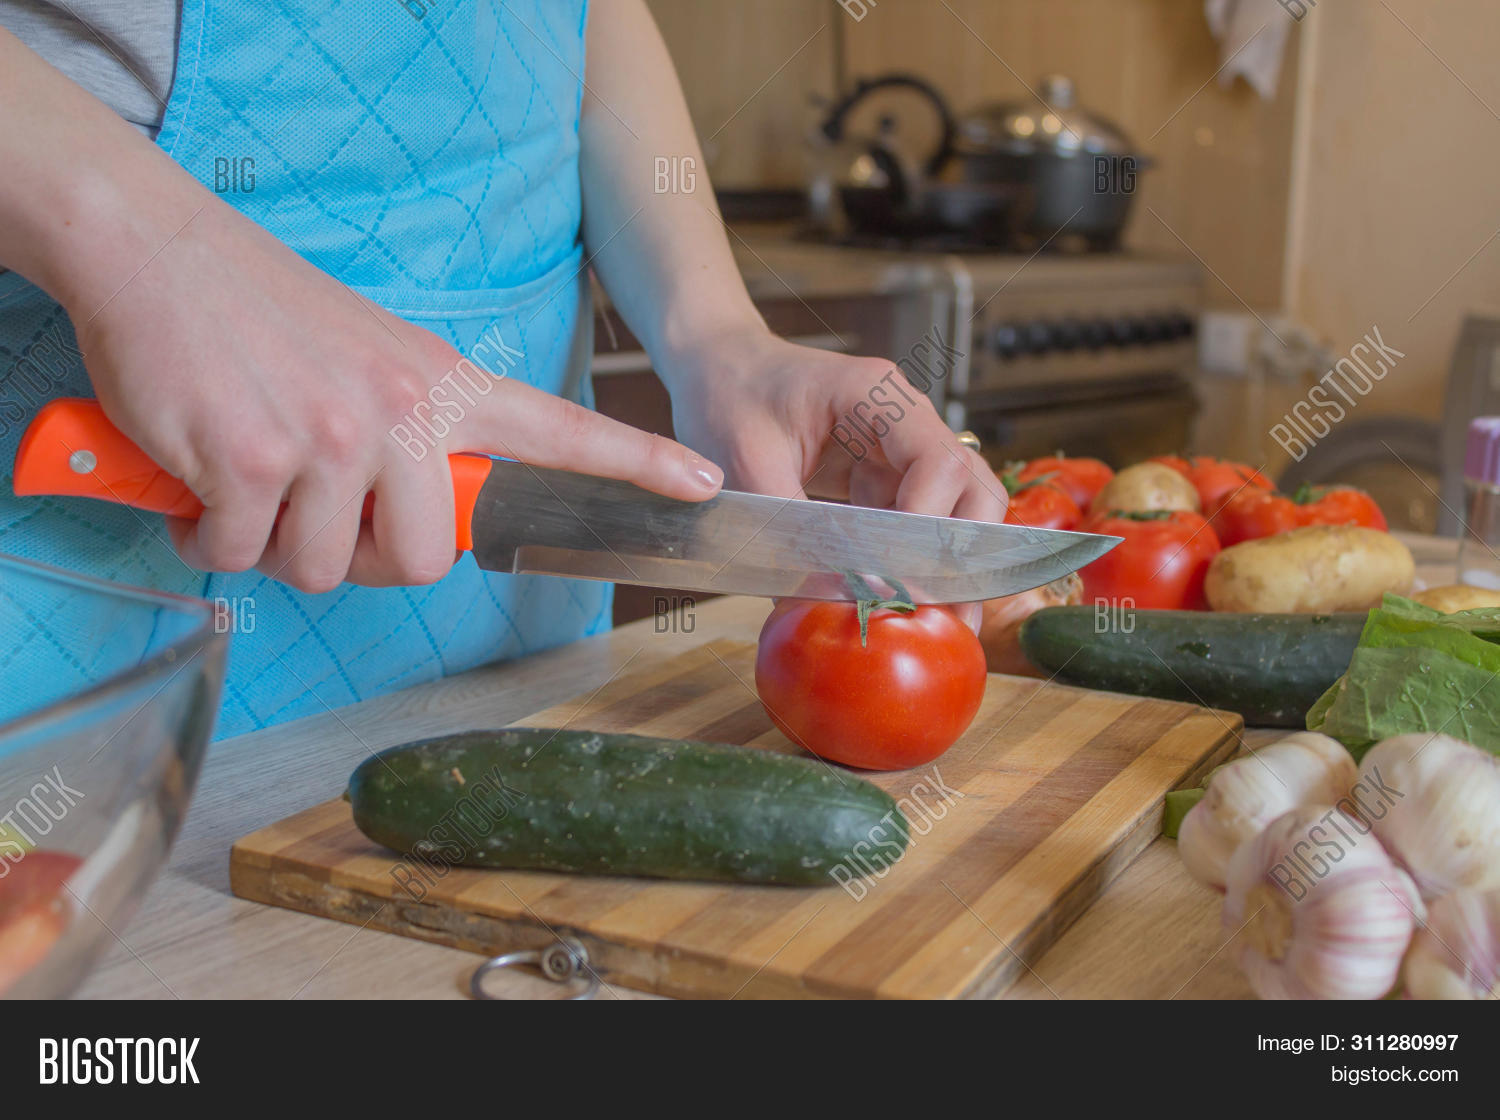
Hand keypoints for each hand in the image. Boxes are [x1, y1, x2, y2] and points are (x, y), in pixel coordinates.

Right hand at [64, 192, 722, 592]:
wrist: (157, 250)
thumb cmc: (264, 315)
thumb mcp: (374, 359)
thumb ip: (415, 436)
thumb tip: (406, 526)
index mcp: (446, 385)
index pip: (562, 432)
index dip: (636, 465)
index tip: (703, 485)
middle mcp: (406, 412)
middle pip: (425, 561)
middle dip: (361, 559)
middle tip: (313, 516)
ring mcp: (336, 436)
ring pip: (324, 566)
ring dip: (274, 547)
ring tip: (245, 484)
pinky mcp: (258, 460)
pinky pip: (241, 555)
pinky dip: (206, 537)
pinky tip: (196, 486)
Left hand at [664, 328, 1005, 626]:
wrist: (715, 367)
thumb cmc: (727, 397)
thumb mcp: (747, 464)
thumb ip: (787, 531)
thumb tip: (822, 599)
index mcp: (876, 396)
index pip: (940, 462)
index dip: (931, 525)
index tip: (901, 577)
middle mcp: (904, 421)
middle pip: (972, 484)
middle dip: (960, 552)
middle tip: (940, 613)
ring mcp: (899, 450)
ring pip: (955, 507)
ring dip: (942, 561)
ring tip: (924, 615)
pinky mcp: (883, 477)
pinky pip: (914, 522)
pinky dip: (909, 560)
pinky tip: (889, 597)